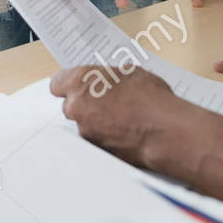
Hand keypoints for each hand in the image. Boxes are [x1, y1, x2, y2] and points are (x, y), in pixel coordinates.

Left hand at [50, 65, 179, 166]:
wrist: (164, 131)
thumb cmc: (150, 99)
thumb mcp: (130, 72)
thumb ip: (109, 77)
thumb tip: (110, 81)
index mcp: (80, 82)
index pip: (58, 82)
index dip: (68, 84)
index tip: (77, 84)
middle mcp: (76, 107)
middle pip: (70, 104)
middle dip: (85, 103)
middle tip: (107, 100)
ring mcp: (85, 131)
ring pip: (84, 124)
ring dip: (97, 121)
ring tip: (122, 117)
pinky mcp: (96, 150)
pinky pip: (96, 139)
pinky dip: (106, 136)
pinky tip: (125, 131)